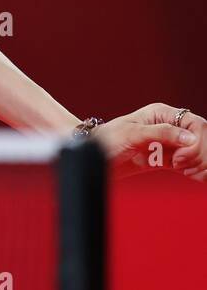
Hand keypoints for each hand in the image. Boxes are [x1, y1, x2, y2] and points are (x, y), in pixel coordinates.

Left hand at [88, 103, 203, 180]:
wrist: (93, 158)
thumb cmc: (107, 140)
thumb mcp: (133, 134)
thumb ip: (162, 134)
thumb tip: (190, 138)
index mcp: (162, 113)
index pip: (195, 124)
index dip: (196, 142)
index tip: (181, 158)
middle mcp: (169, 126)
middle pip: (201, 138)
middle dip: (198, 154)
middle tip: (182, 166)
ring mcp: (170, 143)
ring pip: (199, 151)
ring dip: (199, 163)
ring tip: (185, 171)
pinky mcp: (168, 158)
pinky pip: (191, 163)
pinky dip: (196, 170)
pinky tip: (193, 175)